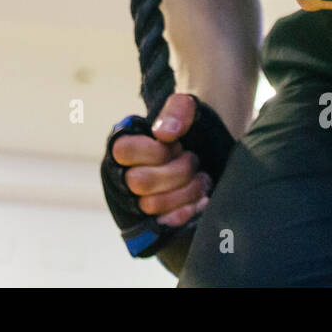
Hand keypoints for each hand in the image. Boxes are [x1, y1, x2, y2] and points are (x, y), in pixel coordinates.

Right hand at [115, 94, 212, 227]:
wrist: (207, 149)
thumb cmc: (189, 127)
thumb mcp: (187, 108)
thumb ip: (177, 111)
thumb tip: (164, 134)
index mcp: (126, 144)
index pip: (123, 151)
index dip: (154, 151)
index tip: (175, 145)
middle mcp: (125, 172)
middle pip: (140, 181)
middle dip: (176, 171)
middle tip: (192, 160)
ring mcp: (137, 199)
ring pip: (152, 205)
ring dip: (186, 190)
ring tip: (201, 178)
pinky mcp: (155, 219)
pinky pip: (164, 223)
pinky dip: (188, 211)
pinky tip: (202, 199)